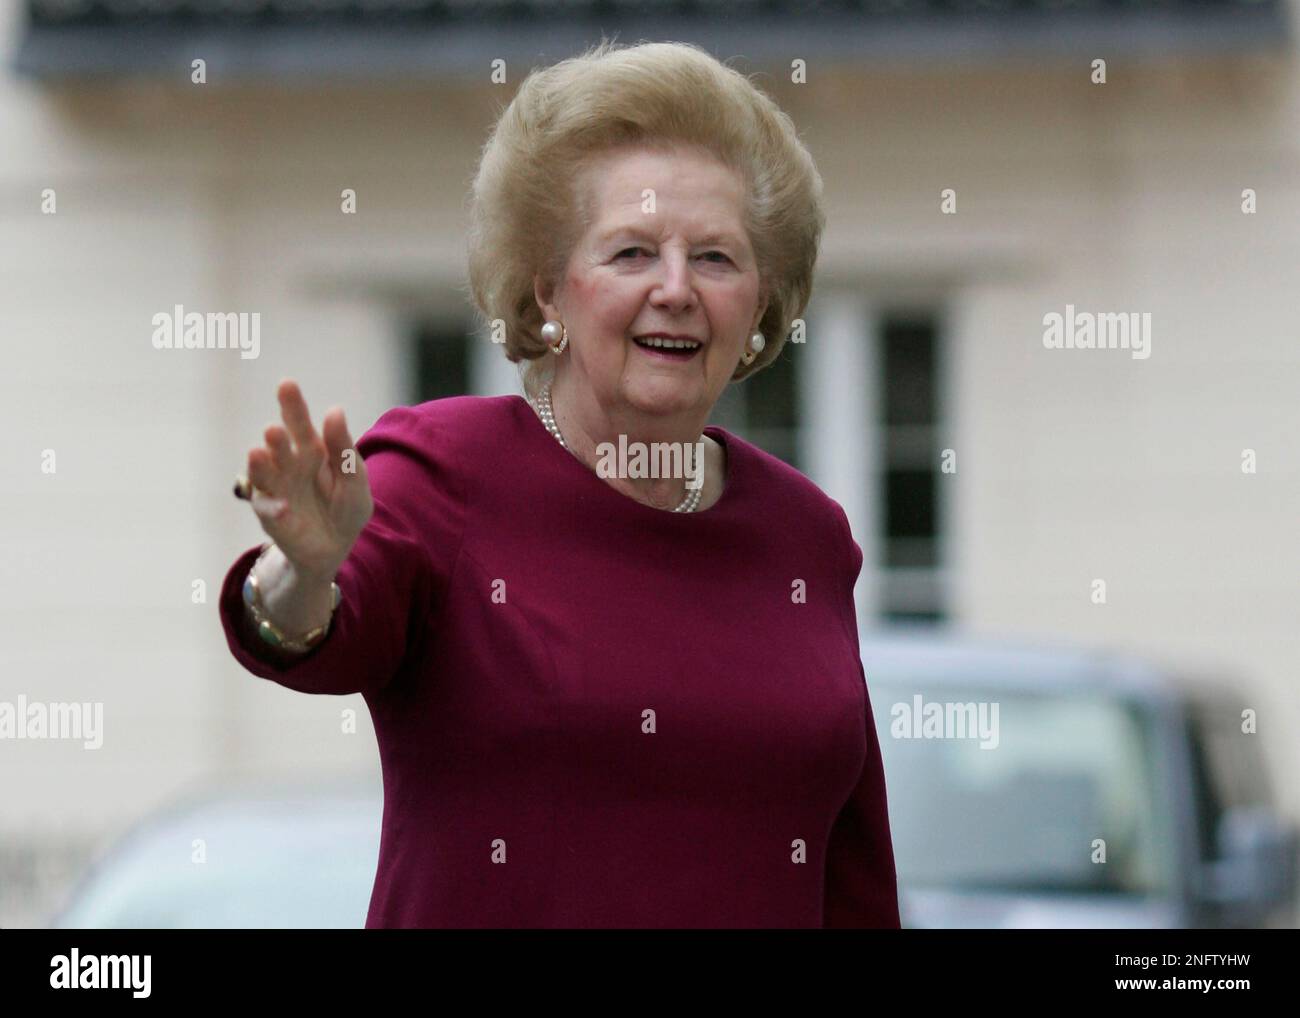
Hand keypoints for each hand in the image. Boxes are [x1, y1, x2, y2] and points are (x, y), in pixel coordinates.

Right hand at [242, 380, 372, 582]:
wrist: (338, 545)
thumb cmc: (346, 505)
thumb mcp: (354, 477)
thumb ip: (343, 448)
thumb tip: (335, 410)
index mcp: (312, 450)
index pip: (300, 423)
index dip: (292, 405)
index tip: (287, 384)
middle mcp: (289, 465)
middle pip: (279, 446)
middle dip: (275, 437)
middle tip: (274, 429)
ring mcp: (277, 489)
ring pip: (264, 472)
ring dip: (261, 464)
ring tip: (259, 453)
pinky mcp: (272, 516)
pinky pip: (268, 509)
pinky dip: (274, 507)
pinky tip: (284, 507)